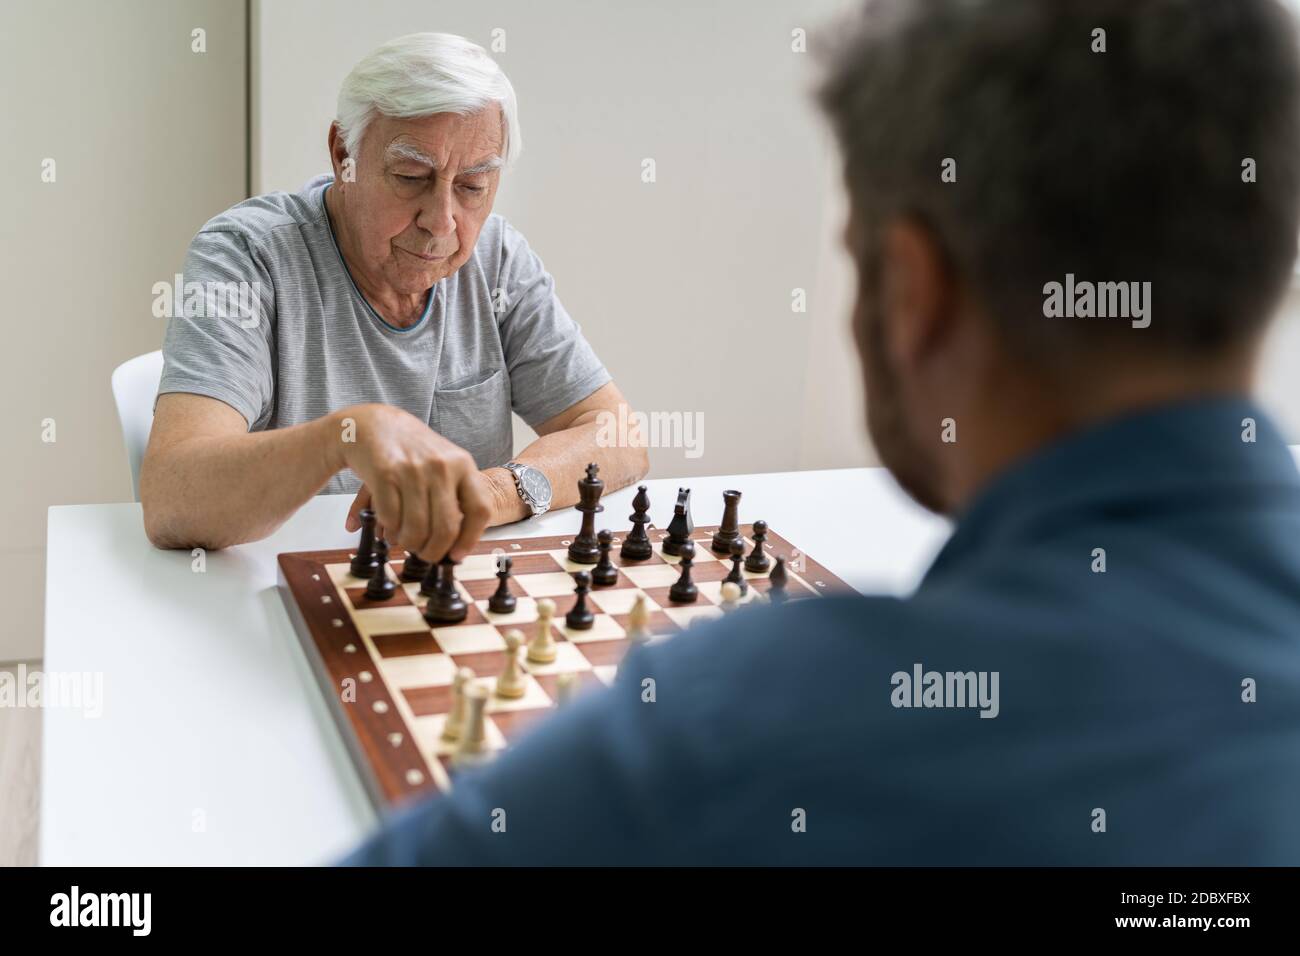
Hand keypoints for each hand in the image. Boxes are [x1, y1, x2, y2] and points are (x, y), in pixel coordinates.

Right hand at [333, 404, 491, 561]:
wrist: (372, 424)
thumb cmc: (410, 450)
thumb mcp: (443, 464)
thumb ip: (454, 496)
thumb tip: (456, 542)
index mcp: (462, 464)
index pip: (479, 510)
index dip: (470, 539)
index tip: (457, 555)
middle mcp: (441, 466)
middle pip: (446, 528)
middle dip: (433, 551)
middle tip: (425, 554)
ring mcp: (413, 469)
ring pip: (417, 528)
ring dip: (409, 543)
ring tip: (405, 540)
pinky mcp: (385, 473)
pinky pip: (391, 518)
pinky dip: (390, 530)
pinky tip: (390, 528)